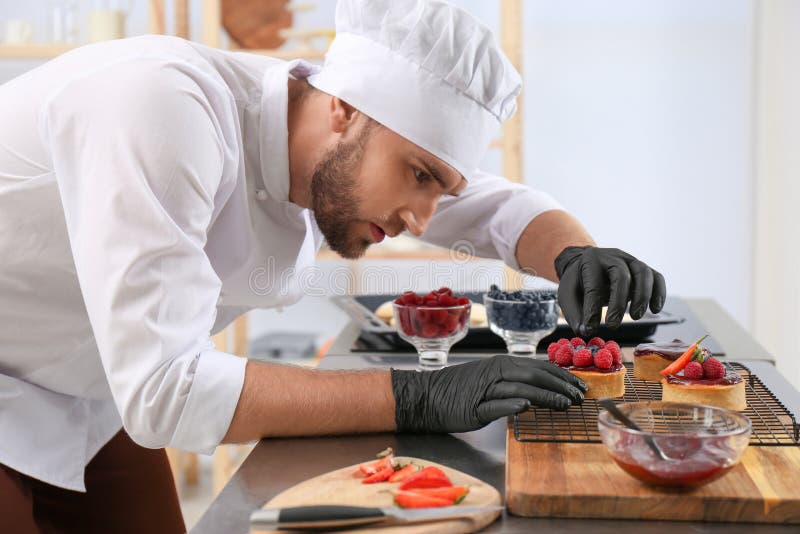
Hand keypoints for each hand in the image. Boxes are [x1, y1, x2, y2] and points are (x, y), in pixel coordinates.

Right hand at [391, 355, 586, 432]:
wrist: (425, 396)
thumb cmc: (459, 389)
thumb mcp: (489, 377)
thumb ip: (513, 378)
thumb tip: (544, 383)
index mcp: (501, 364)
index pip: (538, 366)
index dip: (561, 376)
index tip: (579, 386)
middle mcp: (495, 372)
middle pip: (534, 376)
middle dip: (560, 386)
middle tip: (578, 397)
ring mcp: (484, 390)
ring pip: (519, 389)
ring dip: (544, 397)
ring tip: (563, 405)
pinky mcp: (474, 408)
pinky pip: (495, 405)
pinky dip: (511, 405)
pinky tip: (525, 408)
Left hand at [554, 246, 666, 336]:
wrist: (589, 265)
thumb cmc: (579, 282)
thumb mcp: (569, 294)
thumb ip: (575, 314)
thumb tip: (585, 332)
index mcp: (590, 260)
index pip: (593, 286)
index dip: (592, 309)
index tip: (590, 328)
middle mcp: (612, 256)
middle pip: (621, 275)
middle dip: (618, 303)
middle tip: (612, 325)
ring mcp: (630, 260)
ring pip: (643, 272)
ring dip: (642, 297)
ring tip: (635, 316)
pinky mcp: (643, 268)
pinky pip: (656, 277)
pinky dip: (659, 293)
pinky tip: (655, 309)